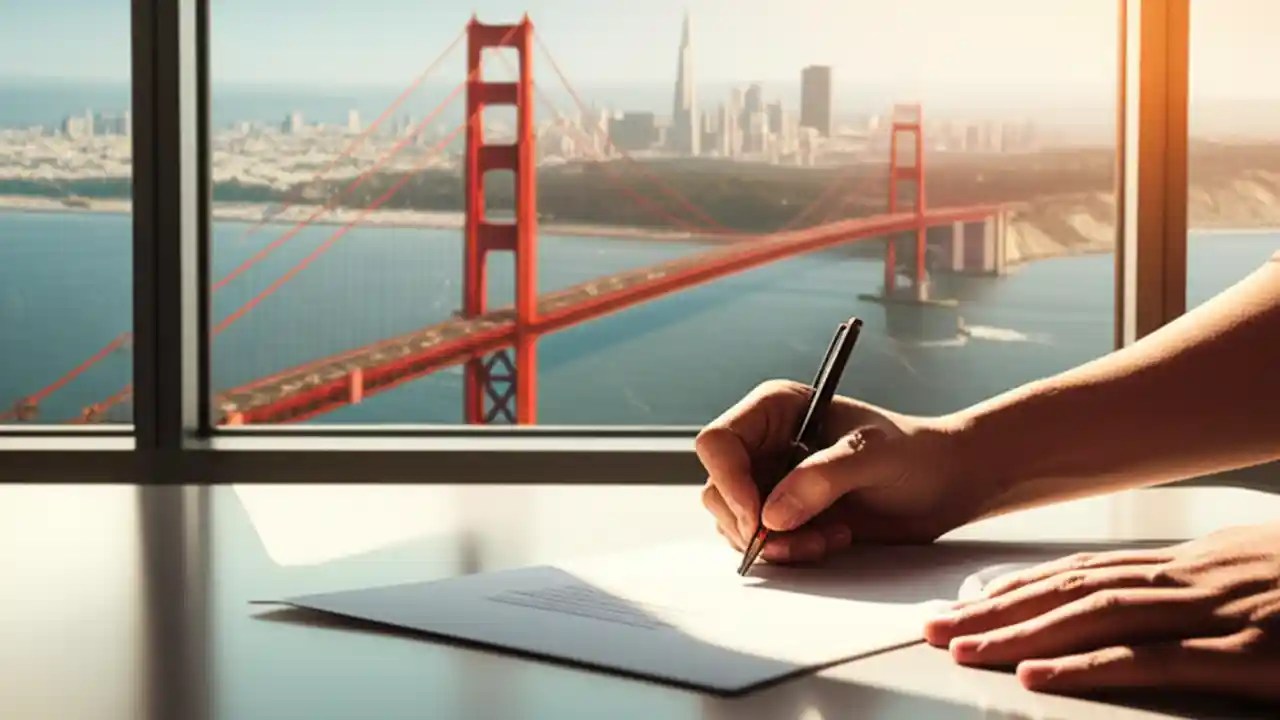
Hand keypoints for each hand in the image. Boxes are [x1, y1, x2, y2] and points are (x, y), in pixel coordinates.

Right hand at [696, 380, 986, 563]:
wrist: (943, 484)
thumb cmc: (914, 454)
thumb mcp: (873, 456)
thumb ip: (823, 477)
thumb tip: (772, 514)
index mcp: (775, 409)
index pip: (719, 443)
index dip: (730, 482)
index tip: (760, 519)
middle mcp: (763, 442)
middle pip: (718, 488)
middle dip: (754, 524)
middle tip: (802, 540)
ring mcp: (770, 480)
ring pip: (734, 522)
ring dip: (776, 543)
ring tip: (828, 538)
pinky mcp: (783, 514)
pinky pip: (760, 542)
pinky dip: (790, 552)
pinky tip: (833, 539)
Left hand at [924, 523, 1279, 702]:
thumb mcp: (1268, 587)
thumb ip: (1208, 597)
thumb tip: (1150, 614)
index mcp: (1205, 563)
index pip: (1092, 571)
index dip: (1023, 587)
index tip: (967, 602)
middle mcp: (1203, 578)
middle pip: (1077, 588)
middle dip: (998, 610)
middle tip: (933, 627)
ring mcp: (1227, 613)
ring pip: (1099, 616)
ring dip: (1022, 635)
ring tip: (963, 651)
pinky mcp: (1256, 657)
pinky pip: (1156, 660)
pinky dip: (1091, 666)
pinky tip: (1040, 678)